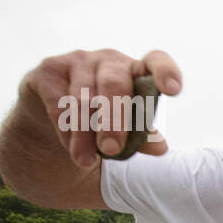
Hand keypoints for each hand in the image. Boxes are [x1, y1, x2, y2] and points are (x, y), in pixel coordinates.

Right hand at [21, 48, 181, 168]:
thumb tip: (160, 147)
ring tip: (87, 162)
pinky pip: (57, 101)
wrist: (52, 117)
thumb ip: (141, 136)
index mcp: (136, 71)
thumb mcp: (124, 129)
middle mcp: (109, 60)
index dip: (165, 72)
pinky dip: (65, 129)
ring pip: (83, 98)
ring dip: (84, 134)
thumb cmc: (100, 120)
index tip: (173, 90)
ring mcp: (78, 60)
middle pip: (115, 84)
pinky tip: (71, 149)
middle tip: (111, 150)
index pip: (156, 61)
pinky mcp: (49, 69)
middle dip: (114, 121)